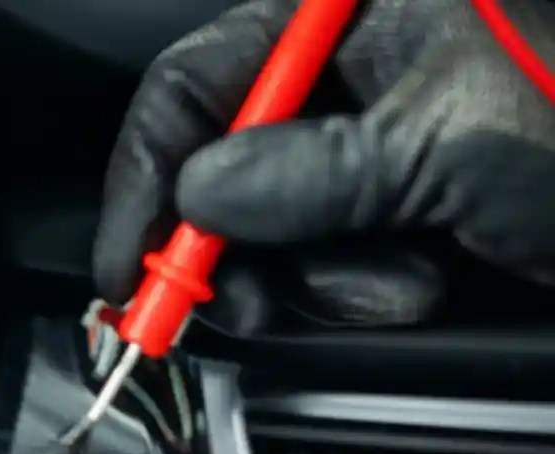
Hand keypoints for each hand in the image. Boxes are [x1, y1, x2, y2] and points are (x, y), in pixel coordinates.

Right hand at [94, 0, 554, 333]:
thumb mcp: (446, 144)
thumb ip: (305, 174)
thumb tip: (199, 197)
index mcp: (351, 17)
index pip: (197, 83)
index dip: (147, 175)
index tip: (129, 263)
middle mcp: (352, 76)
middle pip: (224, 164)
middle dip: (230, 246)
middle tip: (222, 302)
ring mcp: (374, 150)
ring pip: (275, 230)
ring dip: (319, 279)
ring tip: (396, 281)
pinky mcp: (399, 214)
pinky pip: (330, 264)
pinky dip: (361, 293)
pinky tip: (421, 282)